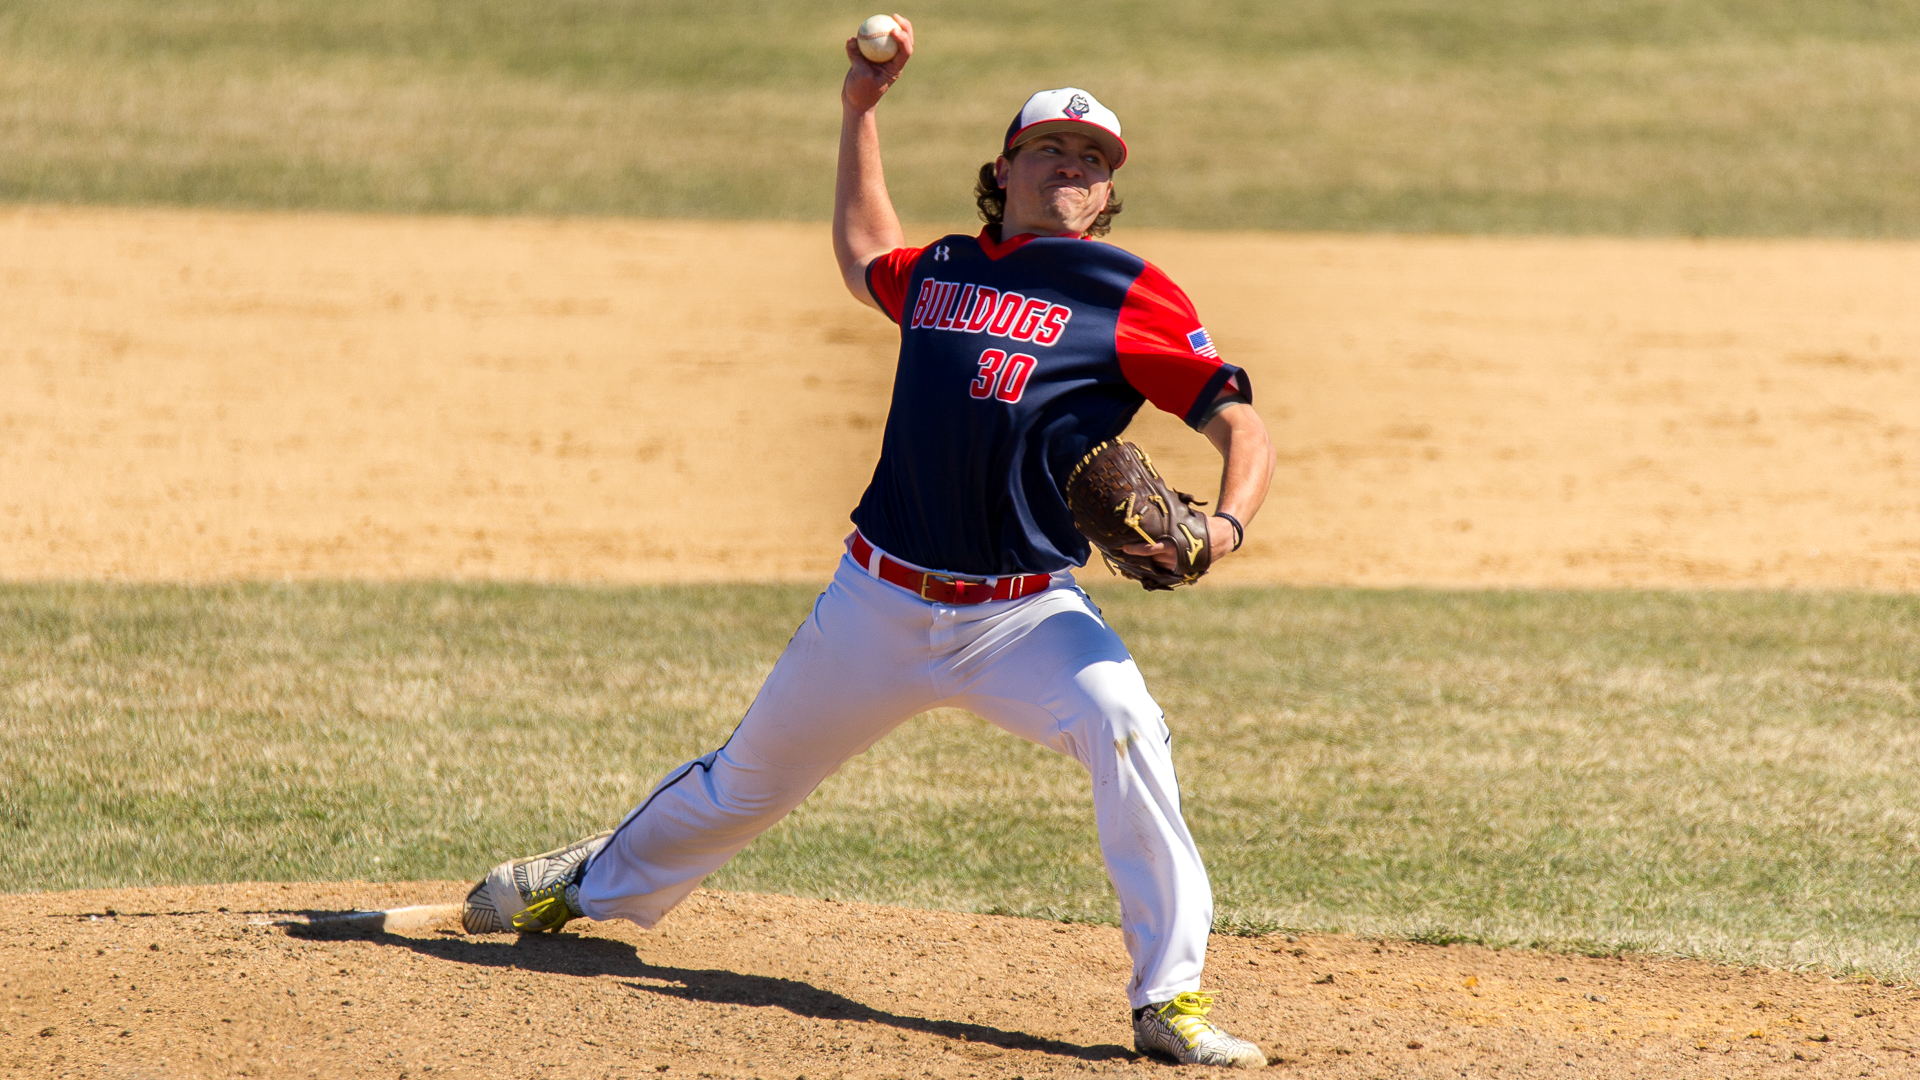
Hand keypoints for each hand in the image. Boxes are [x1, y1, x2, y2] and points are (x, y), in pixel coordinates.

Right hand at [841, 14, 913, 112]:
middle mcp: (892, 61)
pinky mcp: (871, 56)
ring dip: (888, 26)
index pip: (905, 52)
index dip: (903, 39)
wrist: (855, 102)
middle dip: (903, 27)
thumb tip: (852, 40)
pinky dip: (869, 34)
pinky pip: (872, 42)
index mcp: (895, 68)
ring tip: (883, 16)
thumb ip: (856, 57)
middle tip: (895, 16)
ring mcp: (882, 58)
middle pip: (903, 41)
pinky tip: (863, 26)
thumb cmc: (861, 93)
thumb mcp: (859, 75)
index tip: (894, 30)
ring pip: (889, 39)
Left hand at [1120, 515, 1238, 570]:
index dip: (1136, 549)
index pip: (1150, 549)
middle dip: (1138, 555)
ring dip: (1147, 561)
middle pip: (1150, 559)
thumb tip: (1152, 501)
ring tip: (1134, 555)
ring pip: (1156, 565)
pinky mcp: (1181, 571)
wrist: (1220, 539)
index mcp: (1174, 544)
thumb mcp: (1183, 517)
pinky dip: (1157, 565)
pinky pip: (1164, 570)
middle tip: (1126, 549)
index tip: (1124, 547)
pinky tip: (1148, 560)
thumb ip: (1167, 517)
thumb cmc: (1199, 524)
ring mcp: (1178, 566)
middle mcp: (1174, 558)